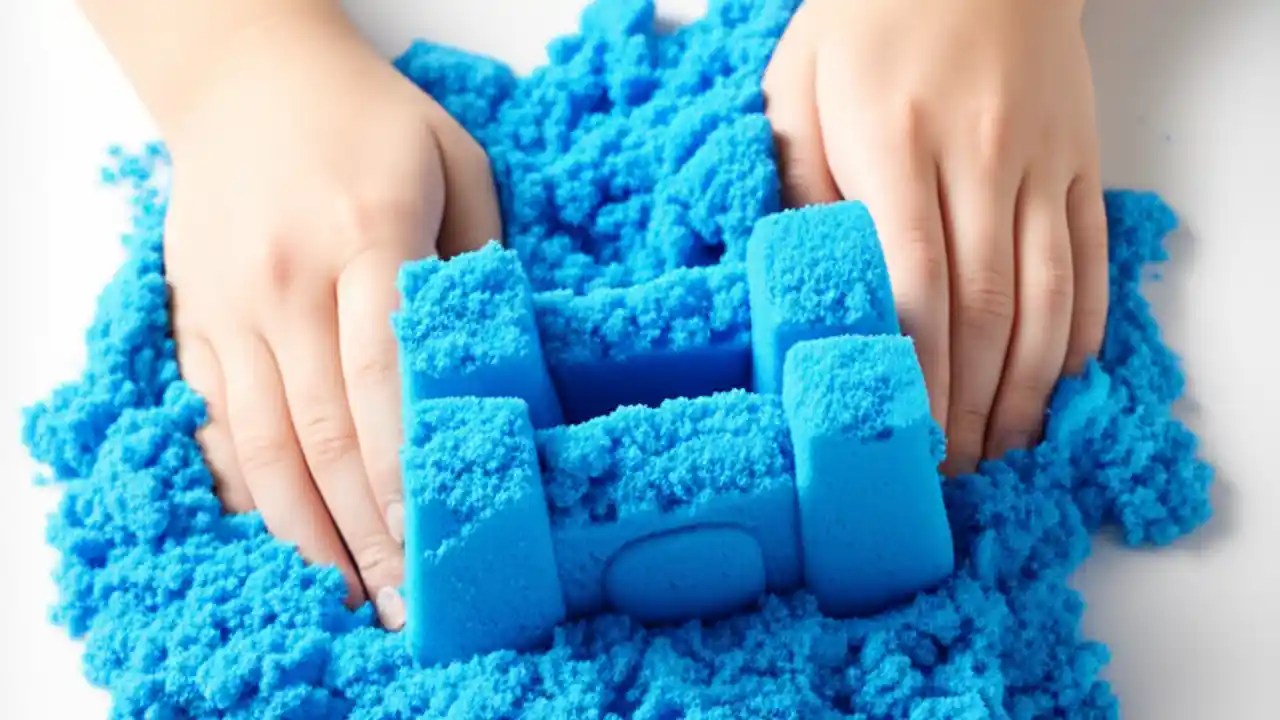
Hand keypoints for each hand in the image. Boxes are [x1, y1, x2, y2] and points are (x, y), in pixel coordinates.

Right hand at [161, 10, 499, 625]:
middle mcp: (286, 278)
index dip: (409, 469)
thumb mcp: (455, 162)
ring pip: (261, 440)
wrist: (247, 76)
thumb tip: (496, 363)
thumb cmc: (368, 120)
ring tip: (341, 590)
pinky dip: (248, 483)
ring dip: (303, 527)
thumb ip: (477, 261)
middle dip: (365, 526)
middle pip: (326, 428)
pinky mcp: (195, 317)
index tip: (434, 539)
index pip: (387, 375)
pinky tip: (282, 529)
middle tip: (398, 599)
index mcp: (365, 233)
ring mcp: (229, 303)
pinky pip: (217, 418)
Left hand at [764, 0, 1107, 473]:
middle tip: (948, 469)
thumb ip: (797, 182)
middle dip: (965, 404)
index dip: (914, 374)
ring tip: (999, 449)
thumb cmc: (869, 18)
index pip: (913, 284)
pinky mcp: (1079, 165)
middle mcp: (977, 159)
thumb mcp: (799, 84)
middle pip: (982, 309)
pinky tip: (1055, 382)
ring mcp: (1040, 164)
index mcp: (894, 143)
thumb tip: (804, 279)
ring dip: (1024, 388)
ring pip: (1045, 298)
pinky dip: (1078, 332)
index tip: (903, 434)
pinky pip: (1089, 263)